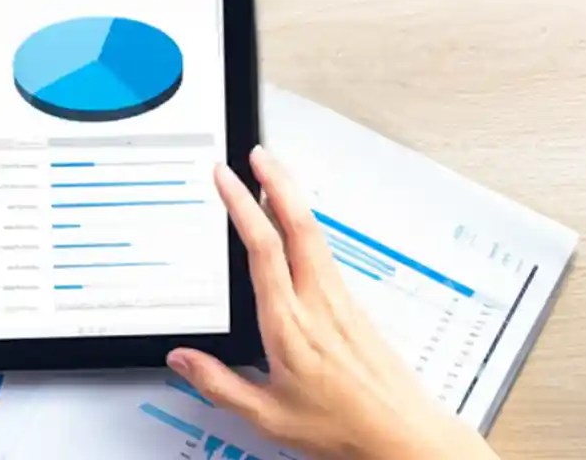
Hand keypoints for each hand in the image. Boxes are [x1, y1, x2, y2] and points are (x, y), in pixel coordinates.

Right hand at [166, 148, 498, 459]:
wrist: (402, 435)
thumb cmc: (344, 427)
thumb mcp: (266, 416)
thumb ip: (219, 384)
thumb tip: (183, 359)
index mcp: (290, 325)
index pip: (263, 249)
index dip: (242, 205)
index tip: (226, 177)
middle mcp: (319, 303)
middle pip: (298, 225)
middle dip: (276, 181)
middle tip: (257, 154)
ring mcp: (340, 301)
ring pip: (315, 235)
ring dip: (293, 199)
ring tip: (273, 176)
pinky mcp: (353, 307)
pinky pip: (325, 253)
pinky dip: (306, 227)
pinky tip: (300, 225)